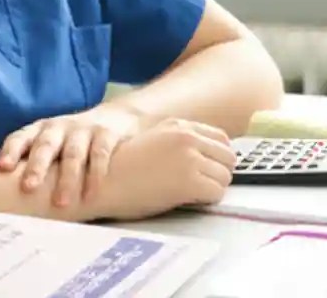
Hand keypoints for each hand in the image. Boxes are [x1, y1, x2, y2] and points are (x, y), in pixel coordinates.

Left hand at [0, 104, 155, 207]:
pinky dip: (95, 176)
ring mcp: (83, 129)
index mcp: (40, 130)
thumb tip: (9, 199)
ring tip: (60, 203)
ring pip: (72, 154)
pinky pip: (100, 154)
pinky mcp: (106, 134)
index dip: (11, 151)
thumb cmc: (74, 141)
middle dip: (36, 166)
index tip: (3, 168)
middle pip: (45, 145)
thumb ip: (36, 163)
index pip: (21, 137)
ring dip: (66, 179)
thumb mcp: (54, 145)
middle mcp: (59, 127)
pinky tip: (90, 195)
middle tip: (28, 188)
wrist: (117, 116)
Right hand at [92, 118, 237, 221]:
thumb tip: (201, 157)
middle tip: (204, 186)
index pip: (222, 139)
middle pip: (229, 157)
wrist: (97, 181)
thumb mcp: (151, 142)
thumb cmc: (119, 167)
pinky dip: (207, 200)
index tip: (212, 169)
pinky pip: (216, 193)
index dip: (219, 157)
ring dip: (213, 188)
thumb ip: (177, 142)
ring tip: (192, 195)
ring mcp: (190, 158)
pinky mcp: (189, 180)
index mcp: (179, 126)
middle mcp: (188, 138)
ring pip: (225, 177)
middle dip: (220, 173)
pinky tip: (188, 200)